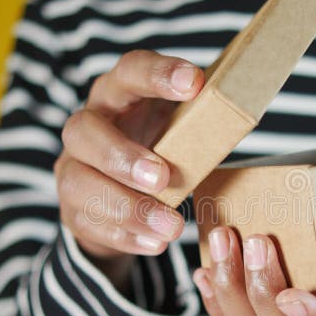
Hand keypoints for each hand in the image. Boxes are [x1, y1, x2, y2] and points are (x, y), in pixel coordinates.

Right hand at [56, 50, 203, 269]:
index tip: (195, 83)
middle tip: (163, 177)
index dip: (157, 74)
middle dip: (123, 155)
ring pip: (80, 183)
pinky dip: (125, 236)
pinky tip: (155, 244)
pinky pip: (89, 223)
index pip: (129, 71)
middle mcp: (86, 127)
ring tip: (171, 226)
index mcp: (118, 95)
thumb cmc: (159, 150)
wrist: (122, 195)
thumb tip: (243, 110)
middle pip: (85, 130)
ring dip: (128, 207)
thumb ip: (200, 121)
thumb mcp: (177, 130)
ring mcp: (72, 168)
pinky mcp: (72, 208)